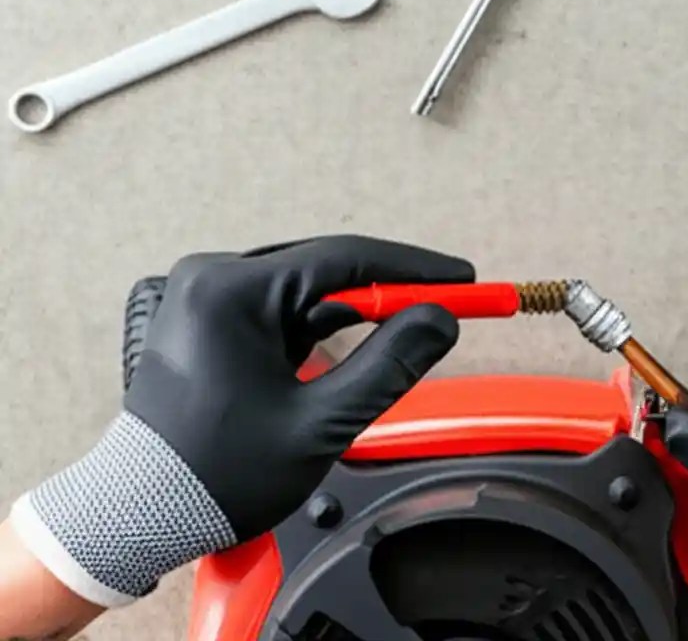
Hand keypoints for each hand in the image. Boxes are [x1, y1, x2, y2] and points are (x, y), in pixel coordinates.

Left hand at [10, 235, 473, 607]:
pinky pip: (278, 311)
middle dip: (386, 295)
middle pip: (325, 270)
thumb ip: (390, 365)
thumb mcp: (321, 422)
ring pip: (304, 292)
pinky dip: (316, 332)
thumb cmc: (215, 474)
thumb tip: (440, 321)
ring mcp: (203, 298)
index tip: (462, 279)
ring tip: (389, 349)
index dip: (415, 270)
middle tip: (446, 309)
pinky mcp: (205, 320)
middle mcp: (209, 279)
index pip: (345, 259)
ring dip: (349, 318)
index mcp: (229, 291)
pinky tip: (338, 360)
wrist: (138, 514)